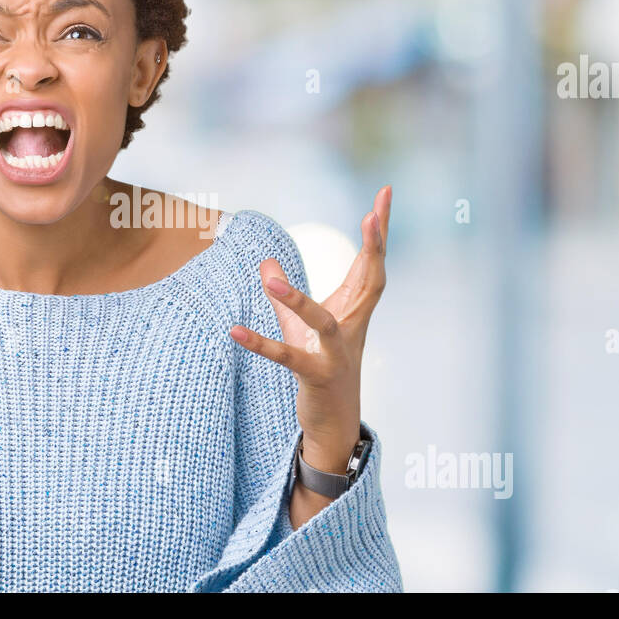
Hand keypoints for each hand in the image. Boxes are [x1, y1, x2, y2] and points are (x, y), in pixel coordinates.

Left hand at [229, 186, 391, 469]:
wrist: (335, 423)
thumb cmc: (323, 370)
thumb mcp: (301, 328)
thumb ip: (283, 296)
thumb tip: (265, 263)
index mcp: (354, 310)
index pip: (371, 263)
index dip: (378, 231)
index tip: (384, 195)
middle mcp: (352, 327)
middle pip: (369, 281)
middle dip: (373, 247)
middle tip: (373, 213)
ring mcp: (337, 354)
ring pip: (323, 323)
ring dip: (297, 301)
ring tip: (270, 281)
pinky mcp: (316, 377)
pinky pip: (288, 359)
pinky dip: (261, 346)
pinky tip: (233, 332)